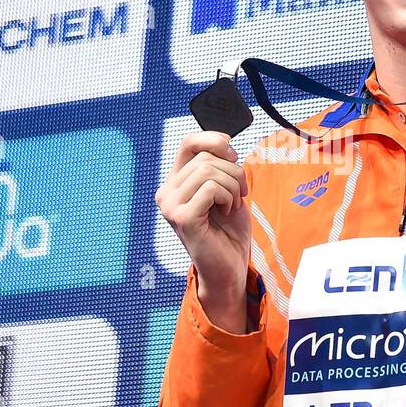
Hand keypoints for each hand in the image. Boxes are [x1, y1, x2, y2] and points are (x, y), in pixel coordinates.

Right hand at [155, 131, 252, 327]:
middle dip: (233, 172)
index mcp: (175, 183)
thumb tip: (223, 139)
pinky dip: (228, 197)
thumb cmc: (228, 230)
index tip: (233, 156)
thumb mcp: (226, 189)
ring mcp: (170, 206)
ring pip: (209, 171)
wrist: (230, 267)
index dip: (214, 140)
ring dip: (233, 186)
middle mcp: (166, 193)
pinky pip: (211, 188)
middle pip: (206, 157)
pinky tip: (226, 212)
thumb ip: (218, 164)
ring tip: (232, 204)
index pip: (189, 143)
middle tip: (239, 194)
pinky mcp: (182, 218)